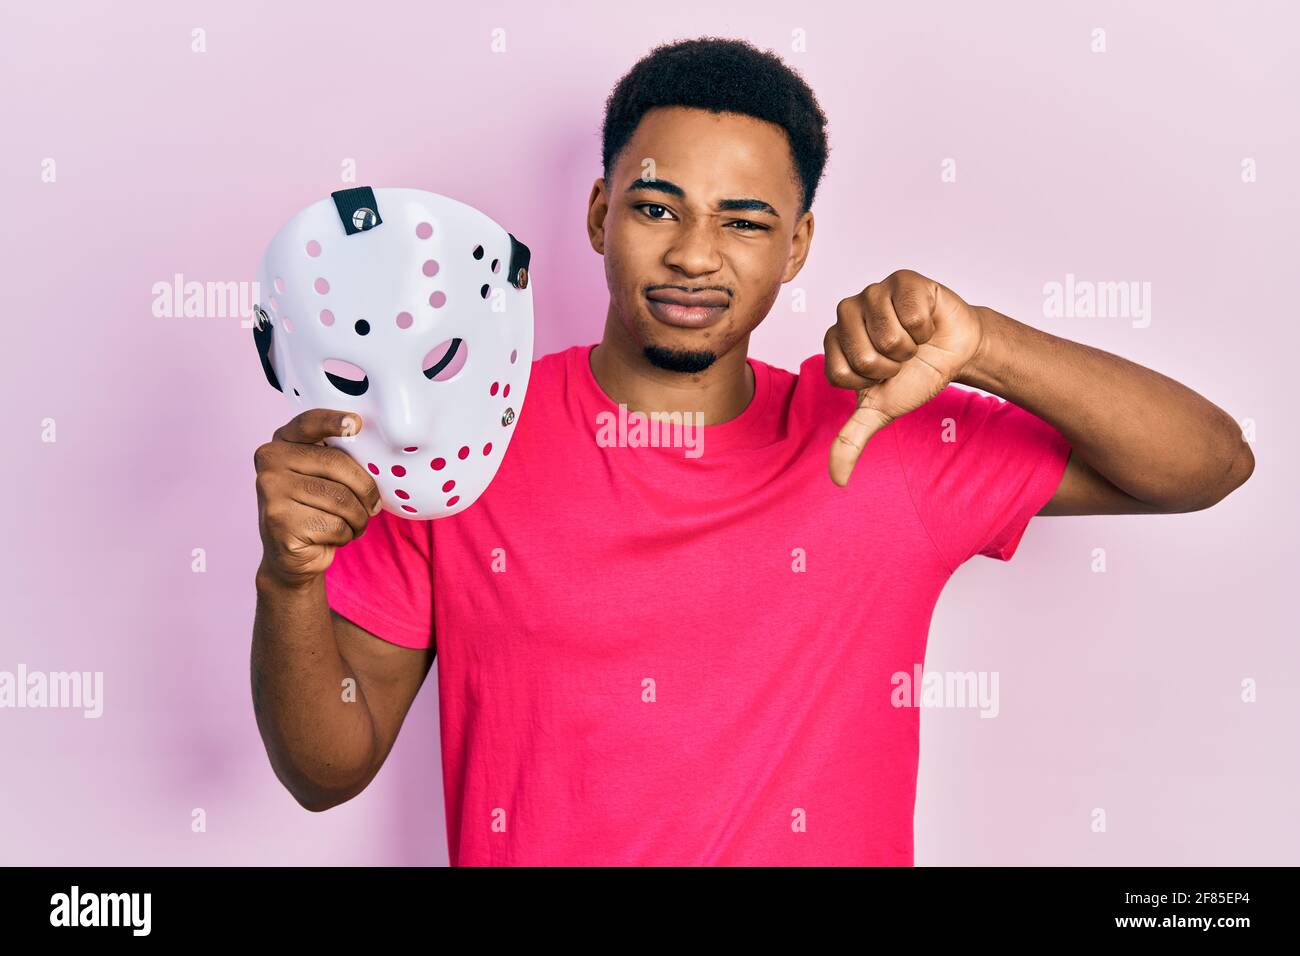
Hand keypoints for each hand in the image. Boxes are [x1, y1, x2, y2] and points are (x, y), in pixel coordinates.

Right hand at [253, 409, 382, 588]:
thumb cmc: (314, 511)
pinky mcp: (280, 524)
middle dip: (365, 489)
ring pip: (341, 499)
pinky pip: (335, 525)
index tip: (355, 423)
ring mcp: (271, 493)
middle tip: (373, 505)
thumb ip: (336, 459)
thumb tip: (374, 455)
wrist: (291, 558)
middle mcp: (270, 464)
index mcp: (281, 444)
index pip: (308, 424)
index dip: (332, 421)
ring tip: (352, 523)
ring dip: (358, 517)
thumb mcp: (321, 479)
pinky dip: (346, 535)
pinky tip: (333, 537)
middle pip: (336, 464)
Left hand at [824, 269, 984, 485]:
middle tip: (901, 356)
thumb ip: (852, 439)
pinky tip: (925, 322)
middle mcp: (846, 313)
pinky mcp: (901, 279)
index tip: (883, 374)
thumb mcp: (881, 410)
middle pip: (862, 355)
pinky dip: (925, 326)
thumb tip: (838, 479)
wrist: (956, 352)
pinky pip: (910, 312)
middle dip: (892, 365)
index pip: (840, 372)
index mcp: (833, 341)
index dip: (870, 381)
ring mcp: (872, 292)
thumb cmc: (914, 375)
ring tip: (913, 339)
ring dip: (910, 346)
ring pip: (886, 334)